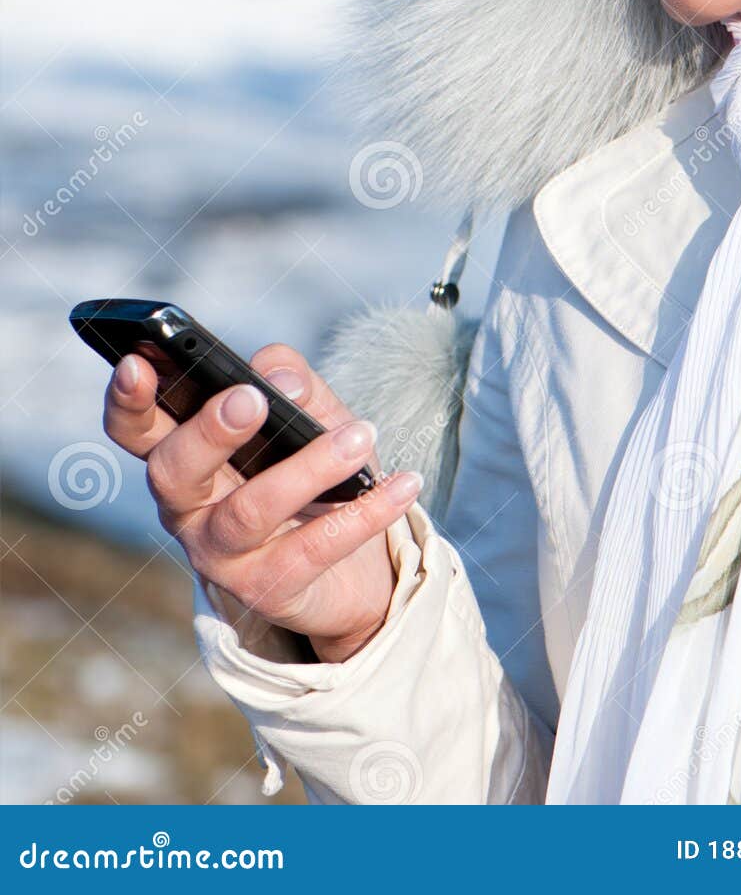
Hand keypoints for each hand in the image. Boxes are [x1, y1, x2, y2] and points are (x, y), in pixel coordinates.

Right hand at [103, 342, 422, 662]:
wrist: (354, 567)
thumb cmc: (312, 472)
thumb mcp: (305, 412)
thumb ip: (288, 381)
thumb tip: (281, 381)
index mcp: (184, 454)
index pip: (136, 428)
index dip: (129, 398)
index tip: (137, 361)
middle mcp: (188, 507)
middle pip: (174, 470)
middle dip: (209, 432)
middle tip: (249, 400)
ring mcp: (221, 553)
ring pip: (249, 510)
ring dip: (308, 468)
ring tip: (359, 436)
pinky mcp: (268, 588)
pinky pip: (313, 549)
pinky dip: (365, 512)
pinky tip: (403, 483)